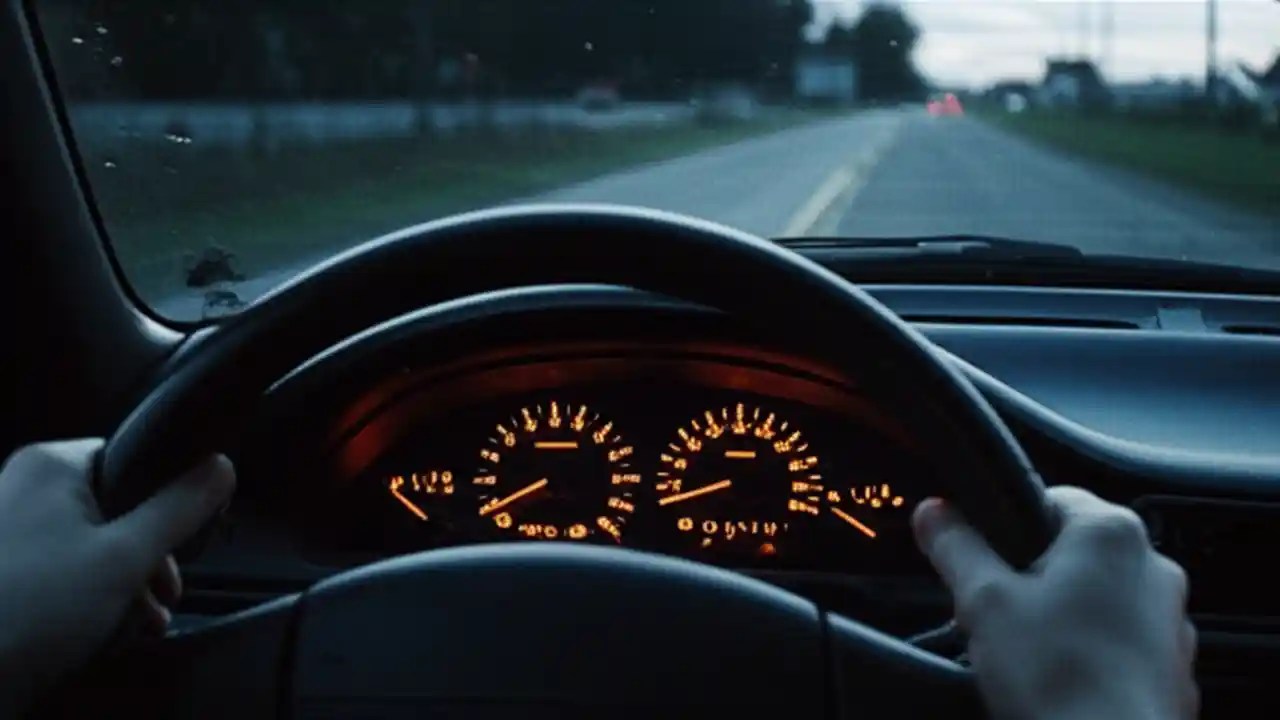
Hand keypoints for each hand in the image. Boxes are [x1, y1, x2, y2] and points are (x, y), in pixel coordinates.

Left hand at [0, 440, 234, 714]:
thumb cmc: (37, 605)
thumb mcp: (126, 556)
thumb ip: (179, 508)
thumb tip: (221, 467)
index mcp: (50, 465)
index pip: (132, 460)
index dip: (168, 499)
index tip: (186, 540)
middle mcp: (24, 487)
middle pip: (117, 508)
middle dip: (150, 556)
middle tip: (167, 592)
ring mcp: (11, 530)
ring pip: (94, 544)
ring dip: (129, 582)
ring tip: (143, 620)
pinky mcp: (8, 570)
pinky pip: (65, 569)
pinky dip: (93, 594)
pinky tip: (112, 627)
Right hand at [912, 486, 1196, 719]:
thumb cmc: (1054, 677)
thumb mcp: (982, 601)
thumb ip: (954, 546)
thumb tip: (933, 512)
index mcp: (1111, 533)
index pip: (1050, 497)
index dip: (1007, 526)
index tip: (983, 559)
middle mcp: (1154, 567)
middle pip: (1075, 551)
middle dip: (1034, 577)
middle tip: (999, 612)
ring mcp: (1173, 619)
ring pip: (1100, 598)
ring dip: (1065, 614)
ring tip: (1029, 651)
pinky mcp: (1175, 665)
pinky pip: (1123, 642)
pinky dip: (1093, 652)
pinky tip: (1062, 678)